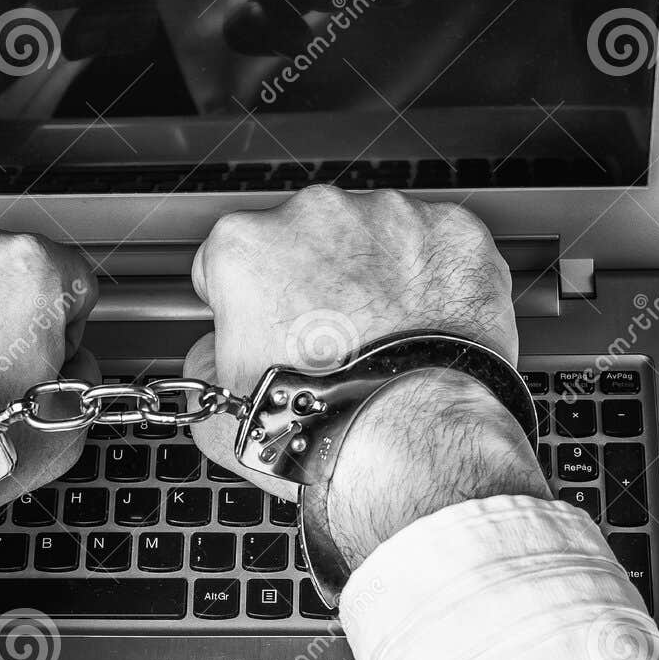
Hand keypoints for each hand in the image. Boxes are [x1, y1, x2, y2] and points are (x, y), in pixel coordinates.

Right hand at [184, 185, 547, 570]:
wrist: (416, 443)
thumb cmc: (324, 429)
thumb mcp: (221, 414)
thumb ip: (204, 364)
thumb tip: (209, 355)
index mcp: (246, 248)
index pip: (228, 260)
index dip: (243, 303)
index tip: (263, 330)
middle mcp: (316, 216)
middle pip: (304, 241)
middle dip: (313, 284)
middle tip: (330, 346)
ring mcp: (391, 219)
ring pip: (374, 239)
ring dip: (375, 278)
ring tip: (386, 344)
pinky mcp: (455, 234)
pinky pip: (438, 248)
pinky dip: (434, 281)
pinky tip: (429, 329)